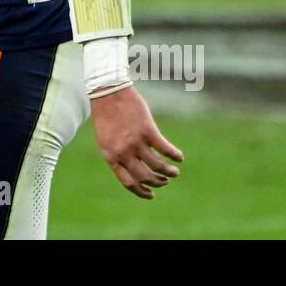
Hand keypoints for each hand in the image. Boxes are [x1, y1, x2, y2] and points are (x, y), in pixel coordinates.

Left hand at [90, 85, 183, 199]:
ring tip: (175, 171)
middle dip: (158, 182)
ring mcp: (136, 142)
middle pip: (145, 177)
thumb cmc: (106, 114)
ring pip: (158, 166)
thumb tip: (135, 165)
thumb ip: (118, 153)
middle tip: (165, 180)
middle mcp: (123, 153)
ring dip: (169, 172)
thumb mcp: (106, 139)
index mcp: (111, 156)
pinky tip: (179, 157)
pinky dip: (175, 155)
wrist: (106, 91)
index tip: (151, 194)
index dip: (142, 191)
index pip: (128, 182)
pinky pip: (166, 149)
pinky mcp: (148, 131)